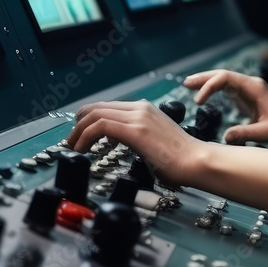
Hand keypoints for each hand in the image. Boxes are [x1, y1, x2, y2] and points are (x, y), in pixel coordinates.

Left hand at [66, 100, 206, 187]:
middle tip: (72, 141)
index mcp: (146, 109)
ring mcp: (139, 117)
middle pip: (98, 107)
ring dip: (78, 131)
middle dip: (79, 124)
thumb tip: (117, 141)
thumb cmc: (179, 157)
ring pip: (95, 115)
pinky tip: (83, 150)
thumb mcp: (154, 140)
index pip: (108, 106)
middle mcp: (141, 108)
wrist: (195, 160)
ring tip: (74, 147)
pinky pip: (100, 127)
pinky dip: (85, 137)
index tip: (81, 134)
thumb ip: (136, 135)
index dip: (89, 119)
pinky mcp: (136, 130)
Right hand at [182, 69, 267, 145]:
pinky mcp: (247, 96)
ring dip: (207, 81)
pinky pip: (227, 88)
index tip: (199, 102)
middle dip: (204, 78)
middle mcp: (251, 84)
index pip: (227, 78)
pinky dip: (214, 89)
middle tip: (185, 83)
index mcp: (255, 88)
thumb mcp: (266, 133)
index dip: (210, 86)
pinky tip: (203, 94)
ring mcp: (249, 89)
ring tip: (188, 85)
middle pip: (223, 75)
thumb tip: (225, 137)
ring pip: (224, 80)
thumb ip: (245, 134)